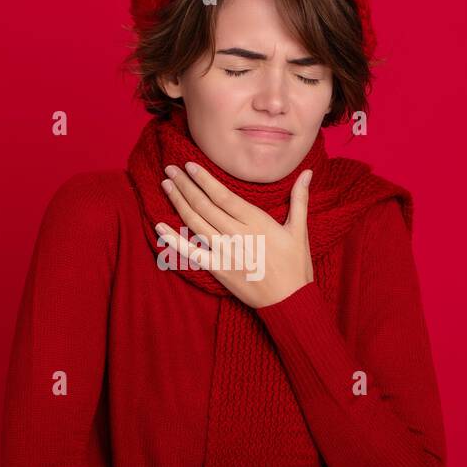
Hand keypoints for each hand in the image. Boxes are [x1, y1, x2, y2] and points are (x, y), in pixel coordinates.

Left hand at [155, 160, 313, 308]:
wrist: (289, 301)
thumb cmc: (295, 266)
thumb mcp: (299, 230)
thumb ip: (299, 199)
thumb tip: (307, 172)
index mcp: (256, 222)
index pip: (223, 195)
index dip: (204, 179)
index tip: (189, 165)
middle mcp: (237, 234)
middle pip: (204, 205)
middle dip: (185, 185)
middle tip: (170, 169)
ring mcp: (225, 252)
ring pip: (195, 223)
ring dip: (178, 202)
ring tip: (166, 185)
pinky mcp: (217, 269)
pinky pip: (190, 252)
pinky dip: (173, 239)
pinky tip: (159, 226)